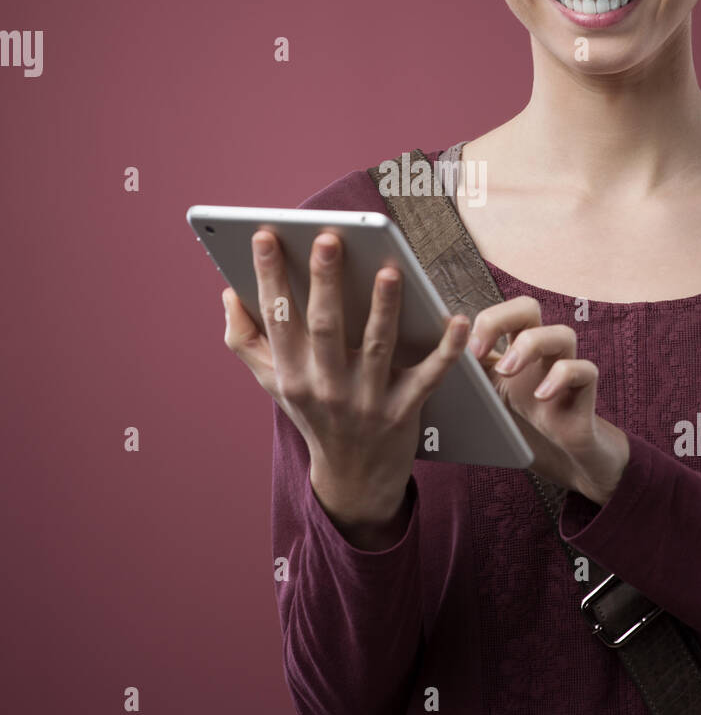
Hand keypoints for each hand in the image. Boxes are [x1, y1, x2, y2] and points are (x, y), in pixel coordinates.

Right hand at [222, 228, 471, 539]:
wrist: (354, 478)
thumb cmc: (313, 413)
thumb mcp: (272, 383)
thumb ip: (245, 339)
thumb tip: (228, 293)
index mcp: (291, 373)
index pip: (277, 317)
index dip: (269, 275)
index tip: (266, 235)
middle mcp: (326, 387)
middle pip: (325, 327)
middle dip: (324, 281)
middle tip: (327, 238)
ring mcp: (367, 400)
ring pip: (377, 345)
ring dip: (384, 307)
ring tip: (389, 270)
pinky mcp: (405, 410)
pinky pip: (429, 376)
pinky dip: (447, 350)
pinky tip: (457, 320)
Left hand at [467, 296, 629, 504]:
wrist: (563, 452)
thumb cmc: (524, 414)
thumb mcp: (489, 391)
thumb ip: (468, 370)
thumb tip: (433, 348)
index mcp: (515, 344)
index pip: (501, 311)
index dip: (481, 319)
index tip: (461, 343)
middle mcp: (542, 348)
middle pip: (529, 307)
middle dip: (501, 319)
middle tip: (478, 349)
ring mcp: (566, 365)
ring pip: (562, 333)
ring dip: (531, 345)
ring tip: (507, 371)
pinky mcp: (585, 389)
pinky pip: (584, 369)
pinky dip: (562, 377)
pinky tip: (540, 396)